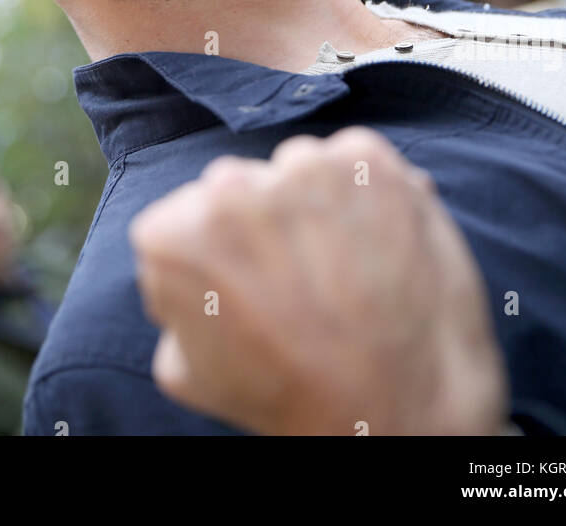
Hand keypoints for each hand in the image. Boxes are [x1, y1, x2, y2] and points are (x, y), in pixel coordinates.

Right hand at [128, 127, 508, 435]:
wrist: (395, 406)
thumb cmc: (288, 395)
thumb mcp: (189, 371)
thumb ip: (171, 301)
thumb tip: (184, 272)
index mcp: (170, 232)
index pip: (184, 217)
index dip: (217, 253)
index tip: (247, 285)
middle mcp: (228, 184)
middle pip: (240, 184)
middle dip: (264, 220)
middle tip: (298, 278)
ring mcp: (299, 166)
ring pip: (297, 168)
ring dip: (314, 202)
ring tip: (343, 267)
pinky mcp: (364, 159)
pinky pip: (354, 160)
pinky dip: (366, 191)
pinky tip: (374, 244)